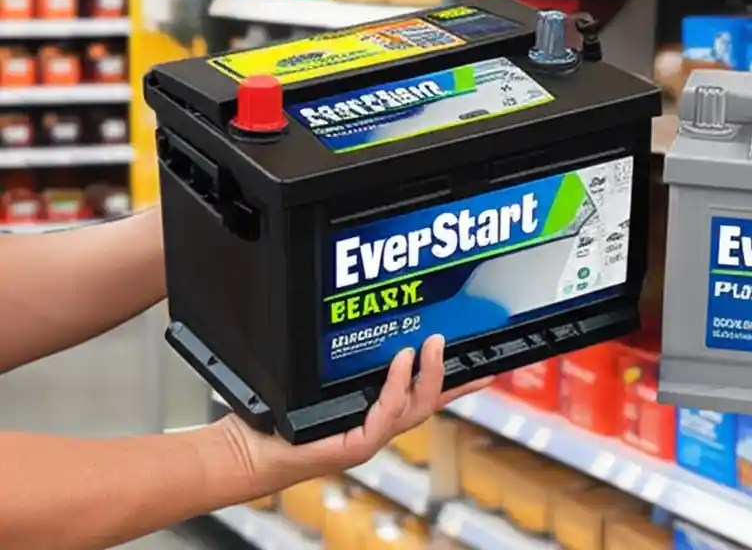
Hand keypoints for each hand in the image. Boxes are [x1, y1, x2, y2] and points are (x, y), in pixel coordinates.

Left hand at [211, 334, 491, 491]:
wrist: (247, 451)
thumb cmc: (275, 420)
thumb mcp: (318, 382)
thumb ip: (344, 362)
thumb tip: (358, 320)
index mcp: (374, 413)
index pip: (424, 396)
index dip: (457, 383)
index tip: (484, 367)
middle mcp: (377, 427)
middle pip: (430, 402)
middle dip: (451, 375)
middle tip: (456, 344)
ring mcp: (369, 437)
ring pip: (415, 407)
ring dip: (428, 374)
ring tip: (432, 344)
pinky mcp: (356, 444)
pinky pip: (387, 412)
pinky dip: (398, 384)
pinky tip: (401, 361)